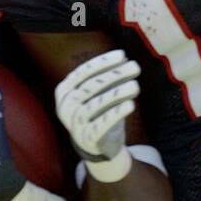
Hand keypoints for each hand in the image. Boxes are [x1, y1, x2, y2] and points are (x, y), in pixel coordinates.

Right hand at [54, 48, 139, 162]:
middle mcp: (65, 106)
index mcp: (64, 91)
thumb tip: (125, 59)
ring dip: (117, 93)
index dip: (103, 62)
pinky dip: (116, 114)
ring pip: (95, 105)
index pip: (83, 72)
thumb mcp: (103, 93)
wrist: (97, 145)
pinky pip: (101, 125)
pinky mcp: (87, 138)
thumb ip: (111, 78)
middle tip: (135, 67)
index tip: (122, 55)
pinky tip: (130, 105)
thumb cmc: (99, 111)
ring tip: (136, 86)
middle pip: (90, 86)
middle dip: (114, 75)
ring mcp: (74, 124)